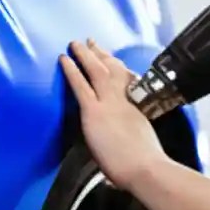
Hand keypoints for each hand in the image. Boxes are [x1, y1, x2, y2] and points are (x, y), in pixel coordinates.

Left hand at [60, 40, 168, 189]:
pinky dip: (72, 70)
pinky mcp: (95, 111)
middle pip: (113, 71)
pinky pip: (80, 84)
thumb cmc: (145, 166)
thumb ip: (128, 147)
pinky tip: (64, 59)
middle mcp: (124, 102)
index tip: (113, 60)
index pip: (126, 83)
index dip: (118, 70)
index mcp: (135, 110)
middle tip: (92, 42)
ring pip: (97, 71)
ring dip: (86, 55)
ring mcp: (109, 104)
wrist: (145, 167)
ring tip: (75, 43)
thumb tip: (118, 166)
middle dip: (102, 55)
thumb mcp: (140, 148)